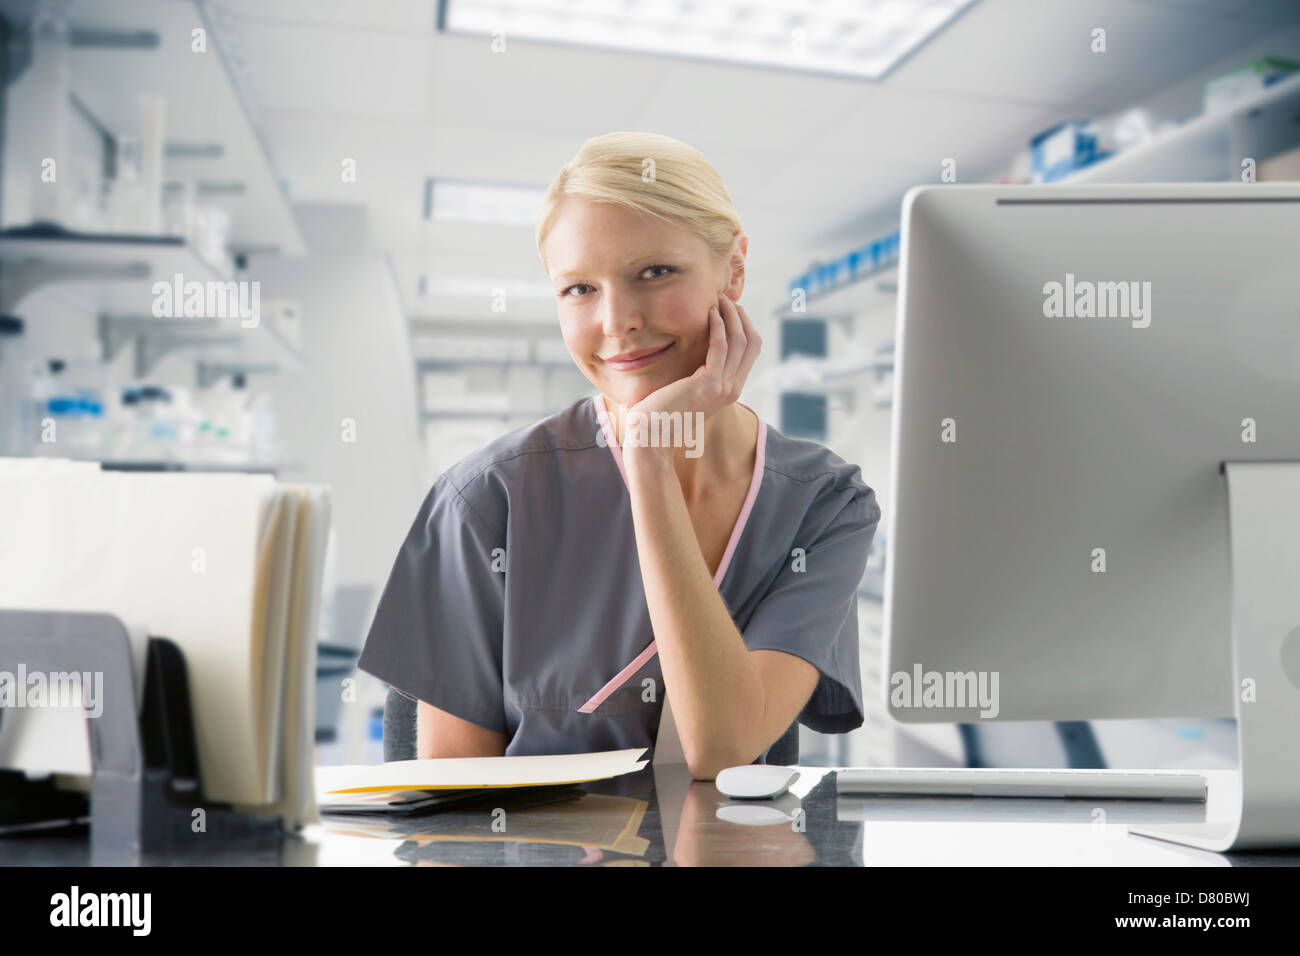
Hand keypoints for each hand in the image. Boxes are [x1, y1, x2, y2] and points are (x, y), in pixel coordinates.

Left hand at [624, 292, 761, 450]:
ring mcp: (724, 388)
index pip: (750, 351)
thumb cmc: (664, 412)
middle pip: (751, 343)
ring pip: (739, 342)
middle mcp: (734, 389)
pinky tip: (710, 314)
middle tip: (727, 297)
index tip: (731, 308)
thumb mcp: (689, 391)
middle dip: (741, 317)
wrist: (653, 434)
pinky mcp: (710, 385)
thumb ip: (701, 377)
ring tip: (719, 299)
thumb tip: (700, 358)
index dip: (745, 326)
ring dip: (731, 316)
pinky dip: (718, 327)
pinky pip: (721, 348)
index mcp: (731, 390)